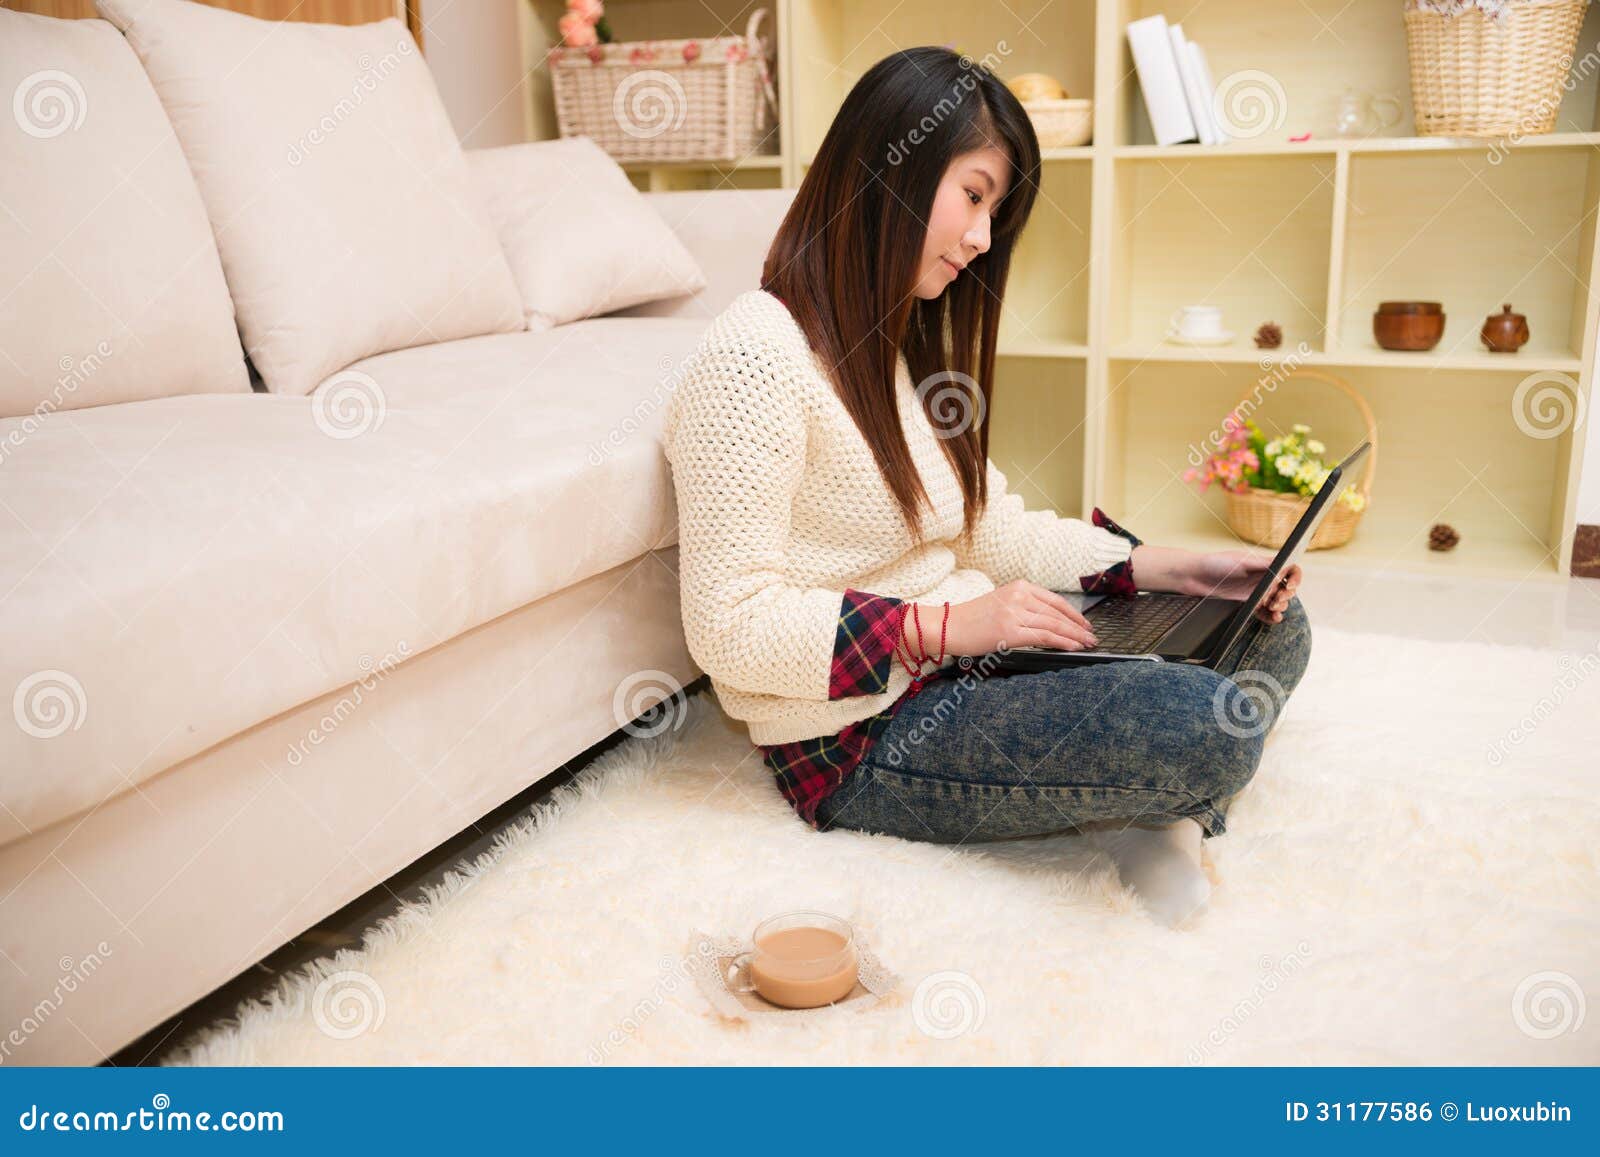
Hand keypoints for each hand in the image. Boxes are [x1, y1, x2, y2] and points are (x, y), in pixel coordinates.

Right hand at [909, 580, 1098, 656]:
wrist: (946, 626)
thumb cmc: (969, 620)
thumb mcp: (1000, 604)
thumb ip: (1022, 607)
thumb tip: (1046, 622)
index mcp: (1018, 586)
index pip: (1054, 600)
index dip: (1073, 613)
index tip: (1084, 623)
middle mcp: (1019, 596)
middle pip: (1057, 612)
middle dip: (1078, 626)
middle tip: (1092, 636)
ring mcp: (1015, 613)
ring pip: (1054, 625)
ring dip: (1075, 636)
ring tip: (1087, 644)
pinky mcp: (1010, 631)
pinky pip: (1044, 637)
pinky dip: (1062, 642)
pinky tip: (1073, 647)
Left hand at [1180, 549, 1299, 623]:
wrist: (1193, 576)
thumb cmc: (1215, 563)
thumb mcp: (1240, 561)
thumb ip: (1262, 565)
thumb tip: (1284, 568)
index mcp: (1264, 564)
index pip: (1289, 569)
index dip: (1295, 578)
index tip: (1289, 587)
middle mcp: (1263, 577)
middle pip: (1286, 588)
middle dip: (1285, 596)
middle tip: (1275, 601)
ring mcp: (1256, 591)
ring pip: (1278, 601)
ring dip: (1280, 607)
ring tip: (1273, 610)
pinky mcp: (1248, 603)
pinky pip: (1264, 612)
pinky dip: (1270, 616)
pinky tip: (1272, 619)